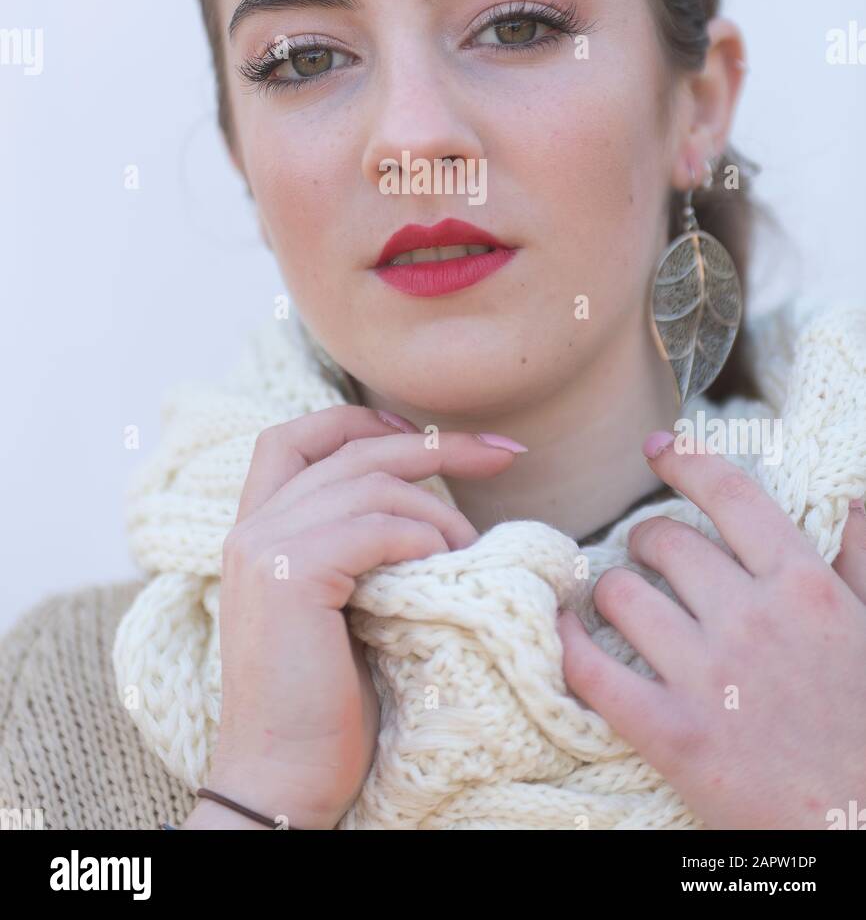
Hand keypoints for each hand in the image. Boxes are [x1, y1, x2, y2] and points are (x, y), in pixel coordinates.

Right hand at [198, 405, 520, 829]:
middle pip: (350, 448)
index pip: (293, 437)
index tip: (422, 433)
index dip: (358, 420)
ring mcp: (265, 549)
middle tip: (504, 454)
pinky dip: (422, 536)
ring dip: (437, 509)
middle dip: (435, 444)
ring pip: (371, 483)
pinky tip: (445, 567)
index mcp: (255, 530)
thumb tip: (430, 508)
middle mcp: (251, 528)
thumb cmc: (324, 705)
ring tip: (469, 552)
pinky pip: (375, 526)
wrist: (283, 780)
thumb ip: (356, 548)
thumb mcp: (341, 607)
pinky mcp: (289, 576)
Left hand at [556, 434, 865, 829]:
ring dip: (609, 592)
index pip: (729, 494)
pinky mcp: (672, 733)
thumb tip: (851, 497)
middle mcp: (751, 619)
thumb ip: (858, 558)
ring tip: (616, 604)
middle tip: (645, 554)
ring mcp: (708, 676)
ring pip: (621, 594)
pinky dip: (566, 643)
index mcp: (804, 586)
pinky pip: (592, 669)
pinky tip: (562, 631)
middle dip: (646, 541)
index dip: (684, 460)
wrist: (860, 830)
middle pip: (664, 541)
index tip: (657, 447)